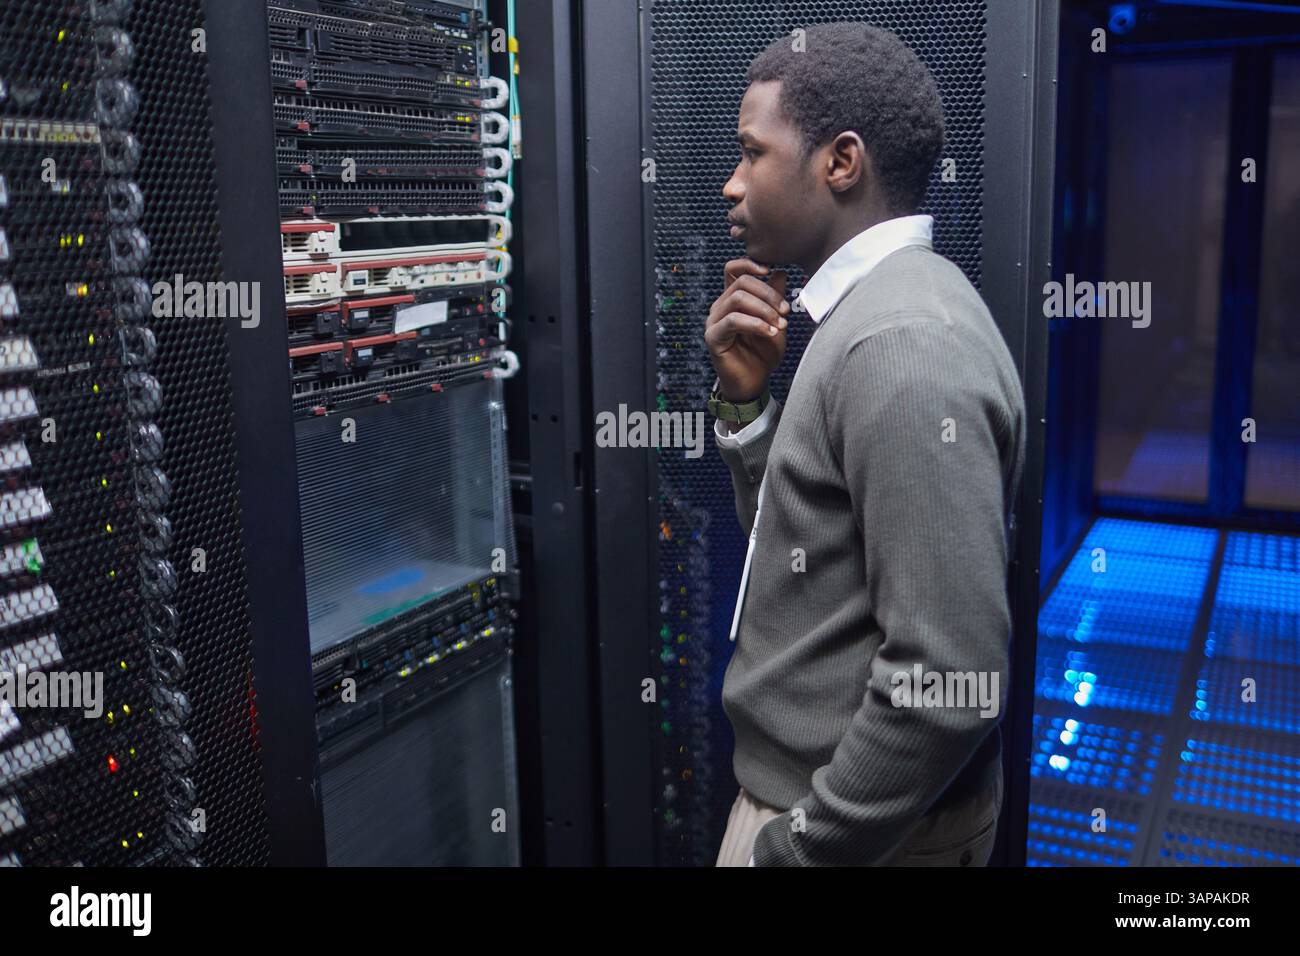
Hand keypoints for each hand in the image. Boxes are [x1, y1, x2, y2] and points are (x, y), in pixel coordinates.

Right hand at [705, 259, 789, 402]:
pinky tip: (770, 332)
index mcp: (732, 299)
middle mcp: (720, 307)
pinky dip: (756, 324)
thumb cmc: (763, 353)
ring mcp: (714, 321)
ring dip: (764, 309)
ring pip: (738, 298)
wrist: (755, 382)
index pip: (732, 269)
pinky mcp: (713, 337)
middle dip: (768, 293)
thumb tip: (780, 272)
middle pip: (741, 282)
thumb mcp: (776, 321)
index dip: (749, 263)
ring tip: (781, 324)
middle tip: (786, 310)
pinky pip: (733, 320)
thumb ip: (775, 298)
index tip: (770, 271)